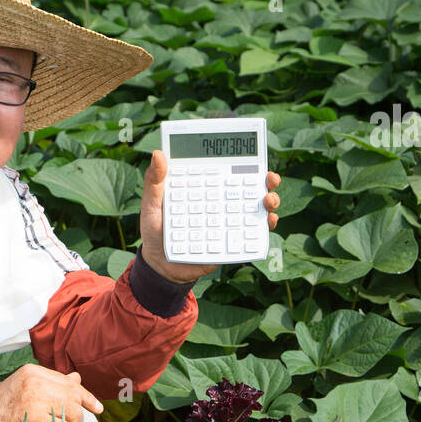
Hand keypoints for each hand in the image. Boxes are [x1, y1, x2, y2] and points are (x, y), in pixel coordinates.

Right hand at [0, 366, 104, 421]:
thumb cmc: (3, 412)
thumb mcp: (25, 389)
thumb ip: (50, 384)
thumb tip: (77, 378)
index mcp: (32, 372)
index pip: (68, 382)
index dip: (86, 396)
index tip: (97, 408)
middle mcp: (35, 382)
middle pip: (74, 397)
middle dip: (78, 414)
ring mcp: (36, 401)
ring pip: (73, 414)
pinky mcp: (37, 421)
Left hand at [138, 151, 281, 283]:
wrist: (162, 267)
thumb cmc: (155, 232)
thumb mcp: (151, 205)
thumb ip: (154, 182)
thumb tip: (158, 154)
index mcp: (204, 189)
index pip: (226, 171)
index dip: (243, 162)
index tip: (255, 157)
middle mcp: (220, 202)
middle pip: (249, 187)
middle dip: (265, 180)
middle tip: (270, 178)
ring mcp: (228, 221)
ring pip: (256, 208)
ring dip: (269, 201)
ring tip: (268, 201)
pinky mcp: (231, 241)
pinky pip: (252, 234)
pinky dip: (263, 227)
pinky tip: (267, 222)